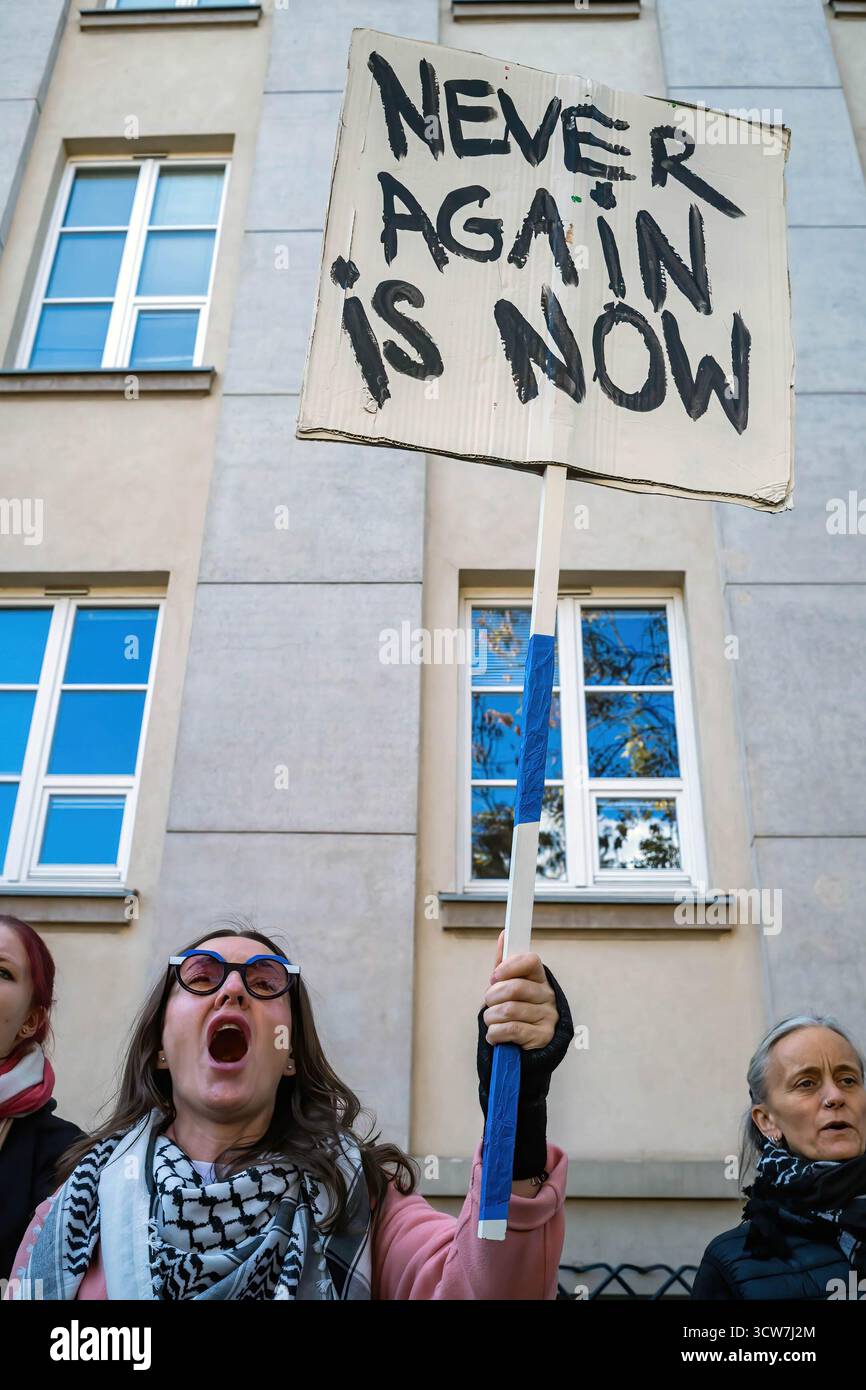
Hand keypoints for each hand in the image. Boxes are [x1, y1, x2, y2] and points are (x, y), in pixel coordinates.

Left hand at [481, 930, 557, 1050]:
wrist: (524, 1045)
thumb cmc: (513, 1008)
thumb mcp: (507, 985)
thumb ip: (504, 963)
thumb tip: (504, 935)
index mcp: (539, 978)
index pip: (531, 961)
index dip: (509, 966)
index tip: (494, 977)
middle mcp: (548, 995)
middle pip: (515, 988)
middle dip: (493, 996)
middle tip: (489, 1002)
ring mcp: (548, 1016)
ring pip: (509, 1010)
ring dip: (491, 1017)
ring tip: (491, 1020)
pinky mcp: (542, 1037)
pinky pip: (511, 1030)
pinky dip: (495, 1034)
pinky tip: (495, 1035)